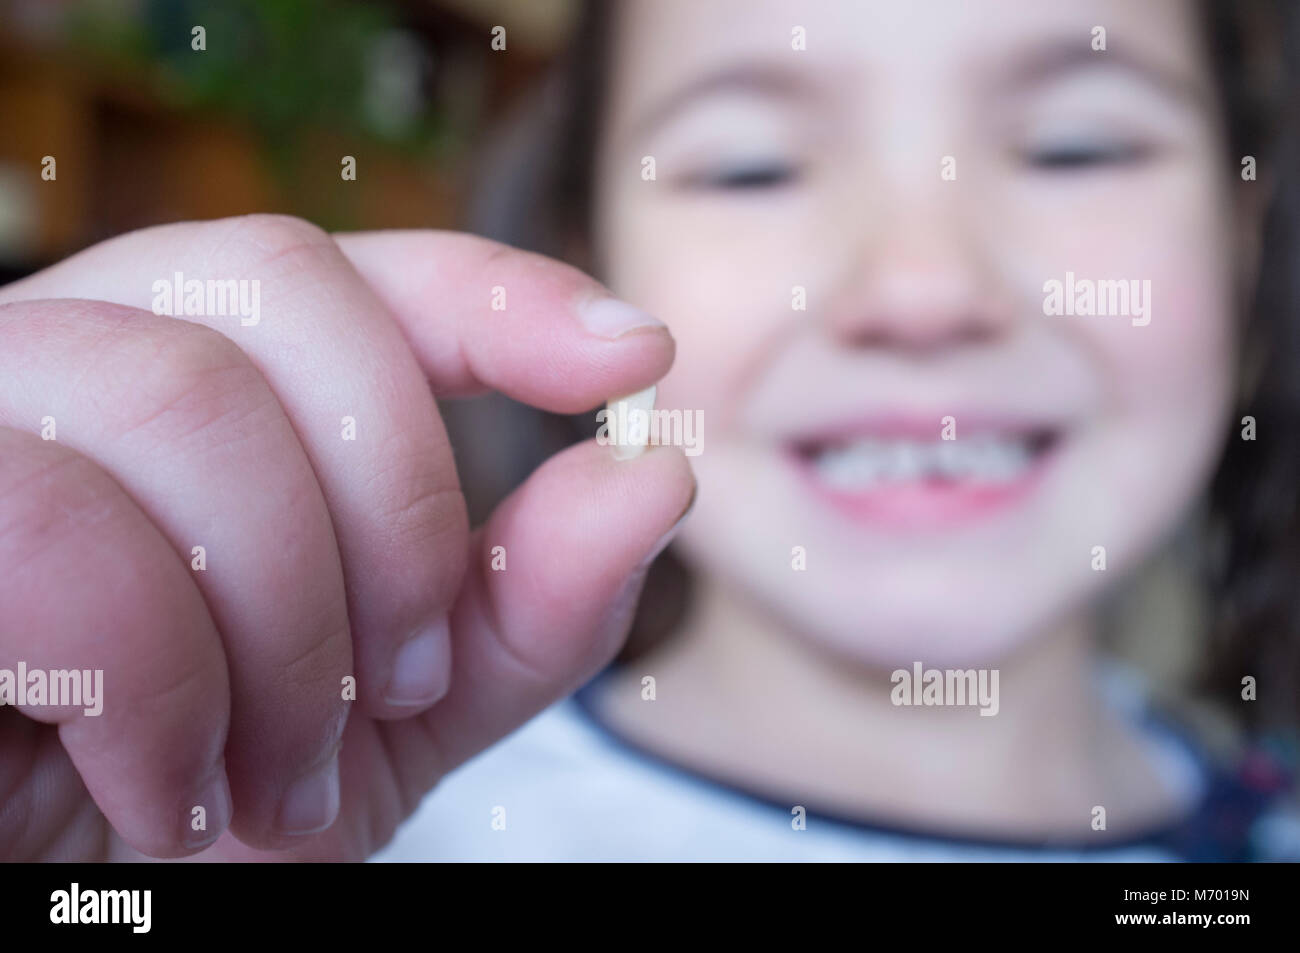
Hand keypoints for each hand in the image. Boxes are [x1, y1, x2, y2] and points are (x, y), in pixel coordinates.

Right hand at [0, 215, 693, 859]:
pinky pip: (61, 525)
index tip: (635, 357)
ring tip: (271, 776)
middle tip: (401, 689)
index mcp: (208, 372)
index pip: (364, 268)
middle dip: (395, 509)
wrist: (45, 899)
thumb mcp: (393, 715)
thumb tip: (656, 474)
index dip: (504, 290)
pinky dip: (159, 685)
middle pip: (286, 287)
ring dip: (283, 627)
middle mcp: (83, 343)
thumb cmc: (206, 791)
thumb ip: (523, 604)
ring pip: (181, 397)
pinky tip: (168, 787)